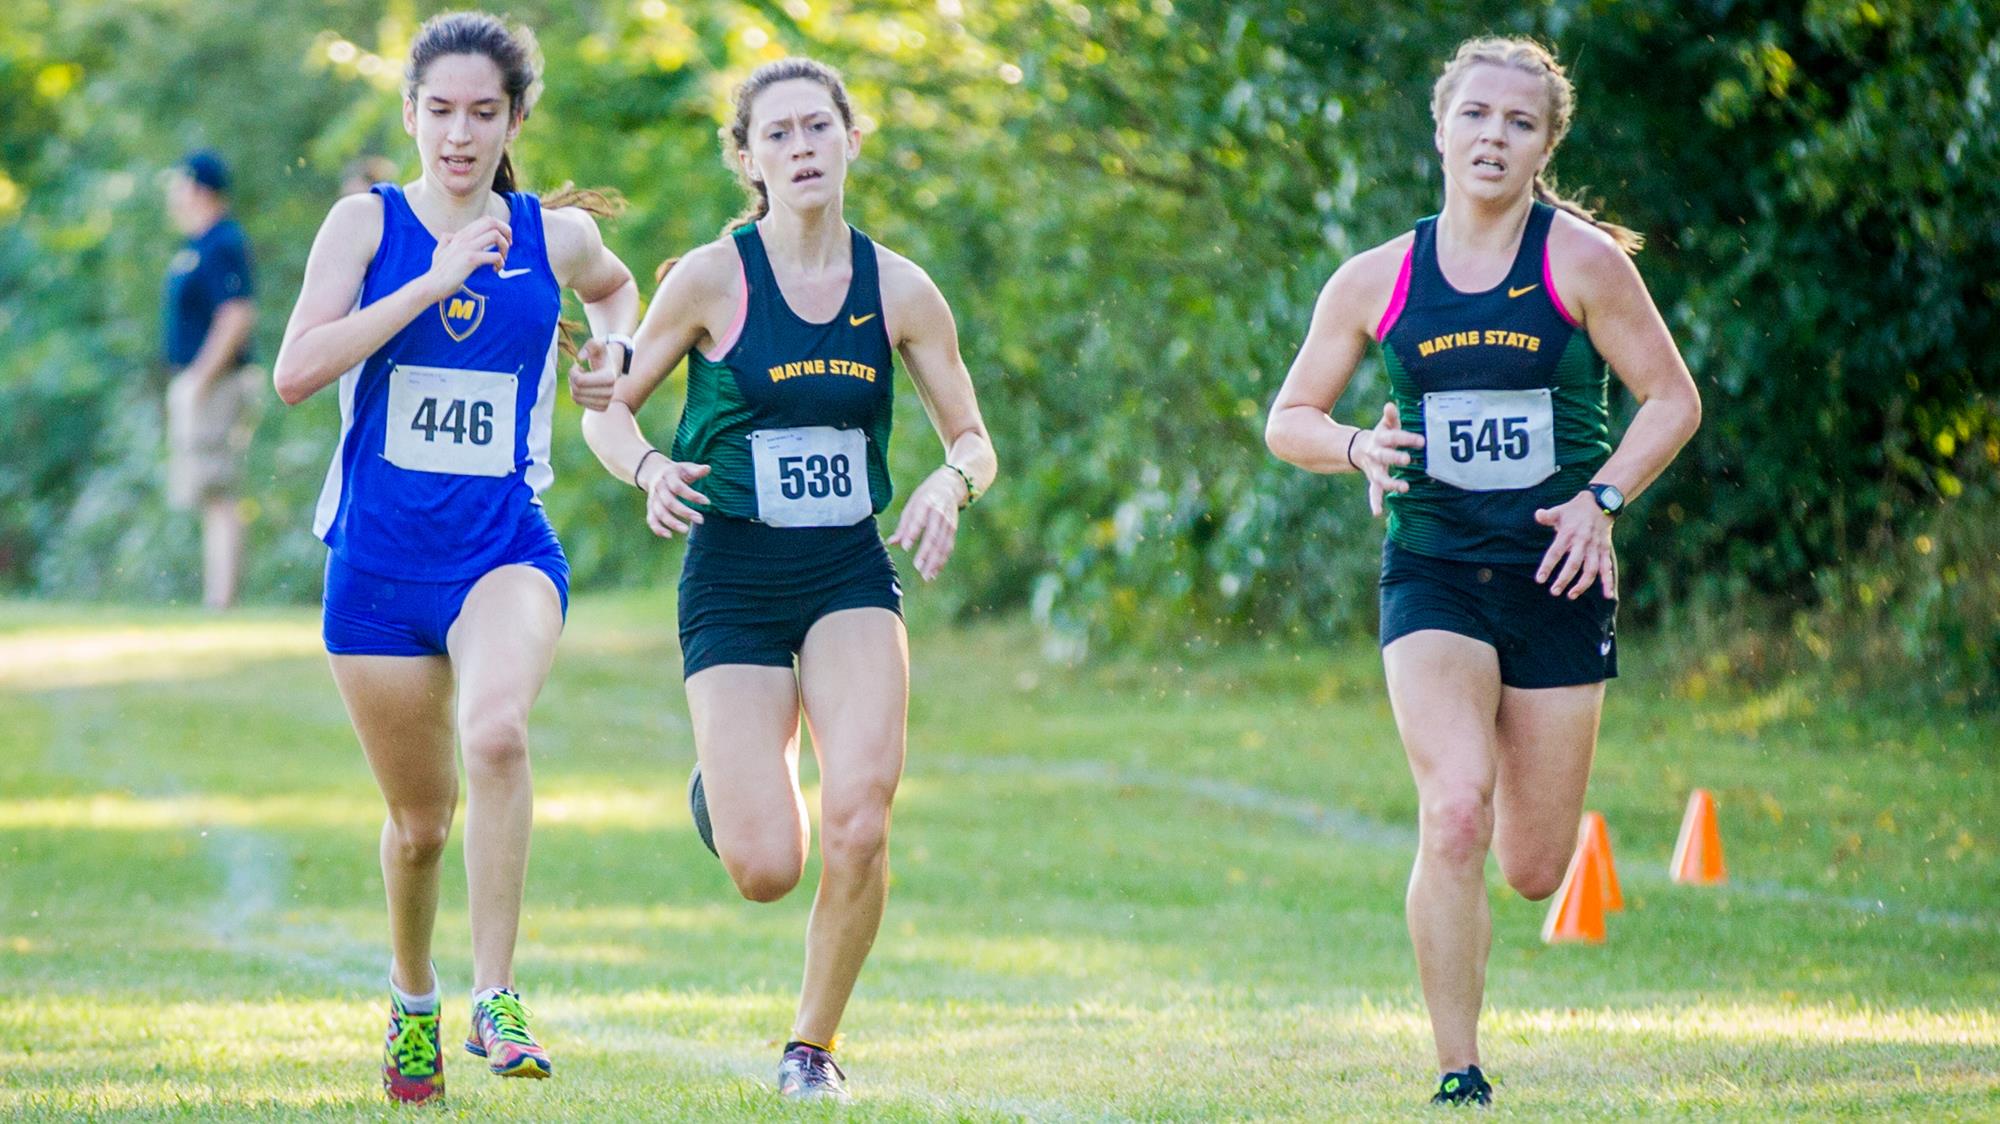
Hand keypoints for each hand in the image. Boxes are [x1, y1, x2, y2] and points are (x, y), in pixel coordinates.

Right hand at [422, 216, 511, 301]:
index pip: (485, 220)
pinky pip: (494, 255)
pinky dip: (500, 262)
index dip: (500, 226)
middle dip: (506, 231)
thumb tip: (449, 235)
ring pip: (495, 236)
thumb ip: (446, 241)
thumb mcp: (439, 251)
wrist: (431, 285)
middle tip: (509, 245)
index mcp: (459, 235)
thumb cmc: (437, 272)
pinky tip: (496, 270)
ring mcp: (467, 247)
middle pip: (492, 222)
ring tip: (502, 259)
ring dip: (505, 247)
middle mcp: (464, 238)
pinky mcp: (470, 259)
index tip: (504, 239)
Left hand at [568, 337, 621, 411]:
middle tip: (578, 370)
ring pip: (576, 398)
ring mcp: (607, 402)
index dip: (573, 372)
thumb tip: (580, 358)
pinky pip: (579, 403)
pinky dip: (577, 394)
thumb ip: (590, 345)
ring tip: (581, 378)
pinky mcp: (602, 408)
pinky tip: (584, 387)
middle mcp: (610, 393)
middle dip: (572, 379)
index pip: (580, 381)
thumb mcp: (598, 344)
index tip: (578, 365)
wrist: (612, 367)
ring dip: (573, 386)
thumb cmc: (602, 355)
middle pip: (577, 390)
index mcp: (610, 378)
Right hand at [640, 458, 710, 537]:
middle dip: (685, 512)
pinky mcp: (650, 508)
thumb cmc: (677, 472)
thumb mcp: (686, 467)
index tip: (707, 502)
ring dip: (671, 522)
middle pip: (669, 502)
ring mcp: (653, 498)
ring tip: (685, 530)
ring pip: (659, 512)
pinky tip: (669, 536)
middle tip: (701, 520)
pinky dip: (658, 528)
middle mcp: (659, 488)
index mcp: (668, 476)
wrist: (655, 472)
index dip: (692, 495)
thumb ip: (696, 470)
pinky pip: (651, 519)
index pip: (679, 488)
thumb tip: (708, 468)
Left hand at [887, 467, 966, 581]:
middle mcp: (939, 514)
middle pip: (933, 535)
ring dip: (935, 561)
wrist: (951, 486)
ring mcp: (948, 522)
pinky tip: (935, 571)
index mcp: (925, 505)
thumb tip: (892, 543)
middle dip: (926, 552)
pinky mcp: (953, 529)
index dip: (912, 533)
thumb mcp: (912, 505)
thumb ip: (903, 526)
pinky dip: (942, 560)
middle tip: (918, 567)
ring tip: (926, 576)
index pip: (918, 520)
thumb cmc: (925, 497)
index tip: (906, 547)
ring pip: (942, 544)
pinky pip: (948, 547)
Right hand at [1353, 401, 1424, 516]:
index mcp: (1380, 439)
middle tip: (1408, 459)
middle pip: (1384, 456)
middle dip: (1395, 458)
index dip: (1406, 438)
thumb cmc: (1382, 436)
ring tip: (1404, 487)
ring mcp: (1374, 469)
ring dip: (1390, 483)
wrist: (1360, 449)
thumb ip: (1390, 416)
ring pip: (1380, 477)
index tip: (1421, 441)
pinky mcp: (1374, 479)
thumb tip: (1390, 405)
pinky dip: (1375, 502)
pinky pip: (1373, 492)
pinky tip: (1377, 513)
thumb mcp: (1386, 425)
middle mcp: (1375, 454)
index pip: (1394, 437)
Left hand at [1534, 492, 1616, 598]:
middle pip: (1574, 564)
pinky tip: (1608, 595)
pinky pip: (1607, 568)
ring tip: (1571, 595)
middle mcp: (1583, 542)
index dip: (1547, 566)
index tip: (1540, 579)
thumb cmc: (1574, 510)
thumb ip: (1547, 516)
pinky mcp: (1605, 550)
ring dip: (1582, 584)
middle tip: (1554, 592)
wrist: (1601, 503)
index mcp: (1568, 533)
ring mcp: (1596, 547)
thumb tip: (1538, 514)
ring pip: (1591, 569)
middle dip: (1564, 579)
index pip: (1555, 552)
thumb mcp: (1559, 510)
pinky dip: (1608, 582)